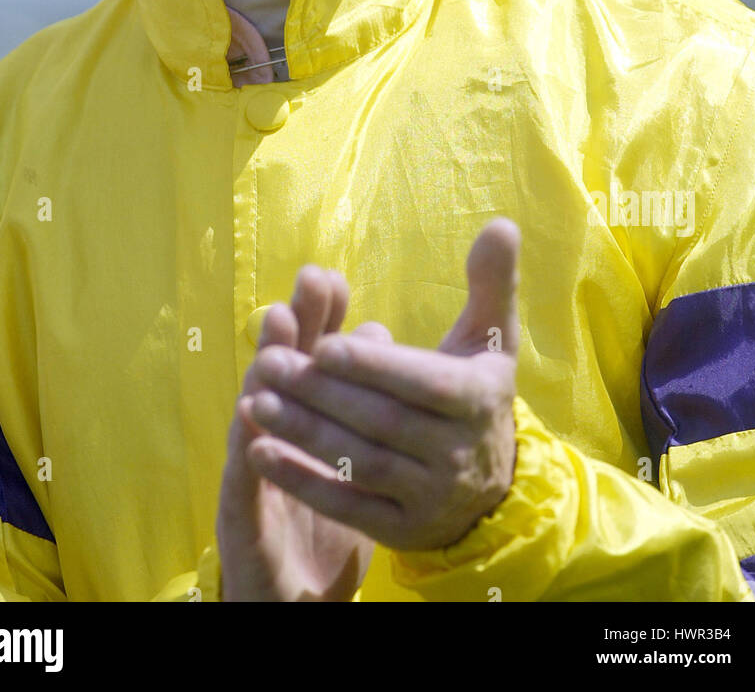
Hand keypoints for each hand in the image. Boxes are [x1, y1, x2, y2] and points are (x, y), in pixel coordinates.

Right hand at [216, 265, 386, 599]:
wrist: (294, 604)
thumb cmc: (321, 527)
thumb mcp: (350, 461)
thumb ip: (361, 399)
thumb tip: (376, 331)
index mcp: (303, 426)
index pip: (312, 365)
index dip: (320, 321)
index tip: (331, 276)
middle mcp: (271, 441)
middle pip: (281, 374)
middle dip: (296, 325)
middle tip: (308, 277)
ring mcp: (250, 478)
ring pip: (256, 415)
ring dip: (265, 367)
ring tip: (275, 321)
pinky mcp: (240, 521)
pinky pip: (244, 482)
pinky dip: (248, 447)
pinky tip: (250, 416)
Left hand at [245, 218, 519, 551]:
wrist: (490, 487)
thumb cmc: (474, 392)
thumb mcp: (490, 339)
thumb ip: (492, 283)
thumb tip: (501, 224)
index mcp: (479, 399)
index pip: (425, 385)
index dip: (373, 367)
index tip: (323, 345)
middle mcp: (458, 454)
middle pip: (382, 422)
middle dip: (321, 393)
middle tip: (270, 362)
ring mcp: (429, 497)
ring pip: (359, 463)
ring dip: (303, 433)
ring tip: (253, 400)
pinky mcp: (400, 529)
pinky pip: (346, 505)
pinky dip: (300, 480)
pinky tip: (258, 452)